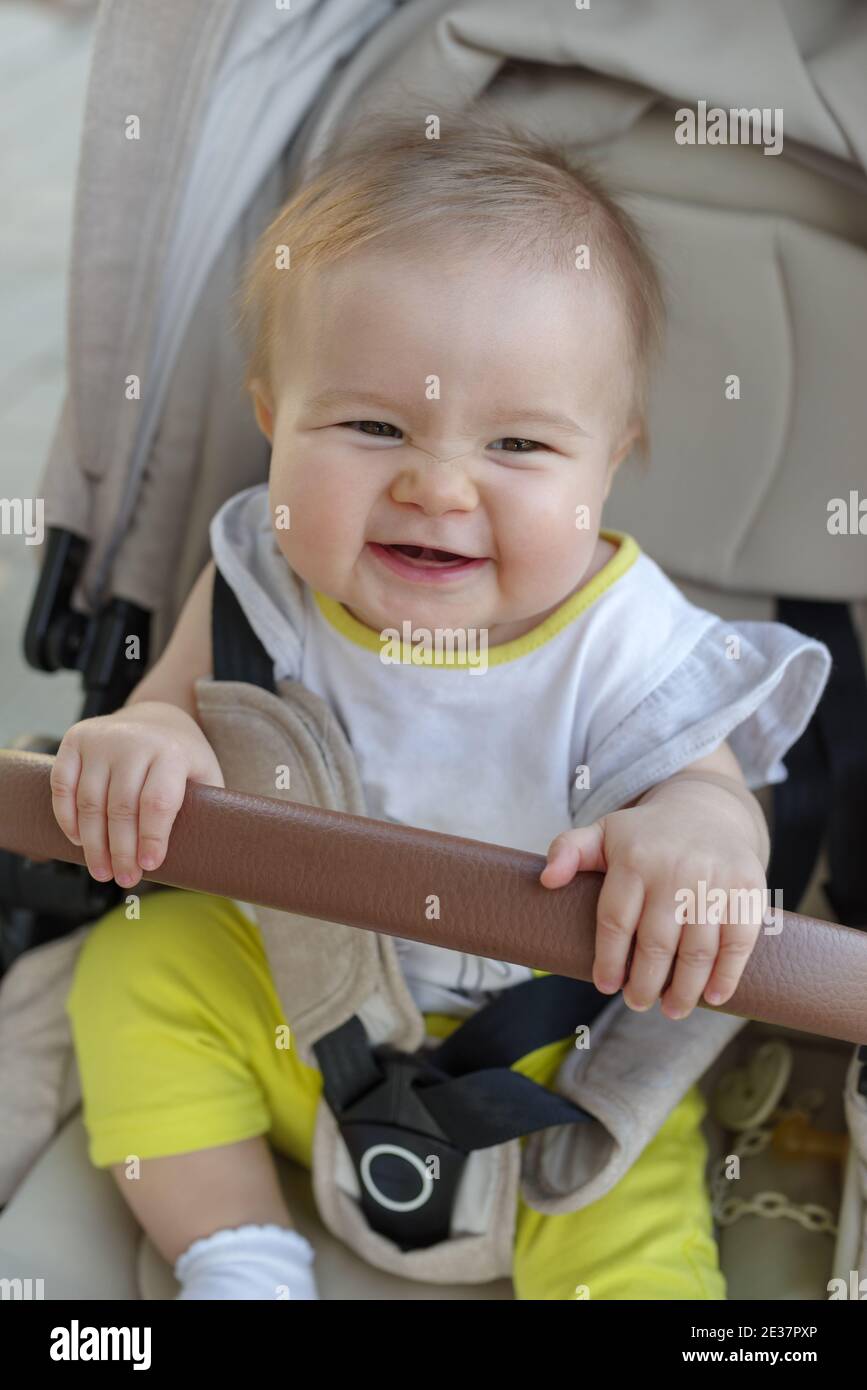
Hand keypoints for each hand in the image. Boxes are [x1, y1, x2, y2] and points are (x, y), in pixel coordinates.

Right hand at [50, 701, 223, 888]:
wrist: (157, 716)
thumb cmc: (182, 759)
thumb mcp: (205, 776)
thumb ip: (206, 810)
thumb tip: (205, 861)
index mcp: (171, 752)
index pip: (158, 801)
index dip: (153, 838)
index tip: (150, 865)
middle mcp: (134, 741)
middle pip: (121, 807)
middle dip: (121, 851)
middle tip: (125, 878)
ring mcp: (101, 739)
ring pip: (89, 801)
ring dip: (93, 844)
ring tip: (102, 871)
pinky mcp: (76, 740)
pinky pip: (62, 785)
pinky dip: (67, 817)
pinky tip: (78, 840)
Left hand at [540, 792, 766, 1018]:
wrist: (709, 809)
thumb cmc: (647, 836)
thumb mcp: (603, 833)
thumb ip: (568, 851)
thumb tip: (546, 880)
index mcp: (634, 859)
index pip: (616, 921)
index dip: (610, 961)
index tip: (607, 986)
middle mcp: (674, 870)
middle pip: (657, 943)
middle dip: (646, 984)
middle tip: (638, 1003)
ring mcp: (714, 880)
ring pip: (698, 950)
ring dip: (685, 990)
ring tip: (672, 1009)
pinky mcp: (748, 889)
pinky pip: (739, 942)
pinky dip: (726, 976)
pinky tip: (712, 997)